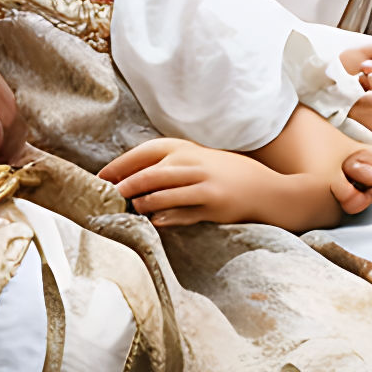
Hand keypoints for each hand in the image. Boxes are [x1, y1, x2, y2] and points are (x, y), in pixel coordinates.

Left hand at [106, 137, 335, 231]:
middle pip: (149, 174)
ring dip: (141, 204)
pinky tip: (154, 222)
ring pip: (162, 194)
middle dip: (124, 187)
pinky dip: (165, 218)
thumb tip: (132, 176)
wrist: (269, 190)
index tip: (102, 177)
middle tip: (106, 198)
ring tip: (128, 211)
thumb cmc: (230, 174)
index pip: (146, 152)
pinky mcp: (213, 206)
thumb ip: (173, 164)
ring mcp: (204, 185)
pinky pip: (182, 213)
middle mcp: (194, 164)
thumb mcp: (202, 160)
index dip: (121, 165)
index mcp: (188, 149)